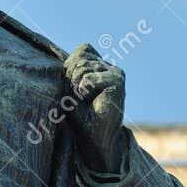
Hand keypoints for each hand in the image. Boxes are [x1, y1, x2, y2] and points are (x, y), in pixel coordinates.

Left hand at [64, 42, 126, 173]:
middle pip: (79, 58)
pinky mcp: (117, 81)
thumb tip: (81, 50)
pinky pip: (87, 78)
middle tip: (81, 98)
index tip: (76, 89)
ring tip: (87, 100)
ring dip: (76, 87)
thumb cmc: (80, 114)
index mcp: (99, 66)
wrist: (94, 137)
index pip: (83, 50)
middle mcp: (109, 67)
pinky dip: (83, 91)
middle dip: (72, 79)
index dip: (71, 68)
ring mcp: (115, 72)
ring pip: (81, 67)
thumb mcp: (68, 87)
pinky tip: (93, 100)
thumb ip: (72, 67)